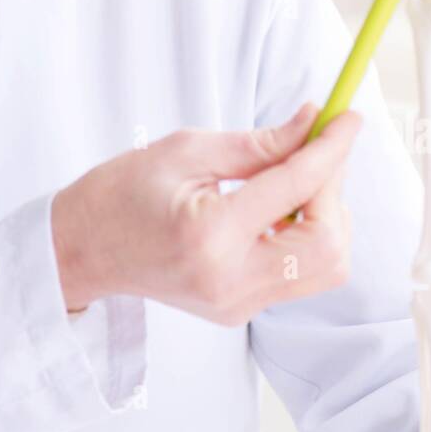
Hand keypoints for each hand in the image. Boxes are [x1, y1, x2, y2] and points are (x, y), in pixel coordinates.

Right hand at [51, 101, 361, 324]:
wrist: (83, 248)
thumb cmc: (122, 191)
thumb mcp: (187, 149)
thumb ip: (260, 143)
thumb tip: (312, 123)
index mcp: (212, 235)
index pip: (297, 188)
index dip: (331, 149)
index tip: (347, 119)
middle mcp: (231, 281)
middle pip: (328, 241)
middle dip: (333, 189)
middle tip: (316, 149)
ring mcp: (238, 305)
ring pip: (326, 265)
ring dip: (326, 216)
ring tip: (293, 180)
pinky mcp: (241, 312)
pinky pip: (301, 275)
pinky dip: (306, 236)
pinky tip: (277, 209)